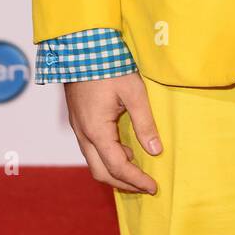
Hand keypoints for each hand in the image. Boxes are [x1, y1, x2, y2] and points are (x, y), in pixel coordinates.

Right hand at [65, 71, 161, 194]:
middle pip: (101, 172)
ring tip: (138, 169)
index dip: (136, 180)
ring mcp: (78, 128)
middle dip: (124, 183)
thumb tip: (156, 151)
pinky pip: (91, 149)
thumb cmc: (108, 66)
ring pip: (94, 162)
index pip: (117, 167)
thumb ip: (144, 123)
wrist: (81, 47)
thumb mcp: (133, 92)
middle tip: (145, 186)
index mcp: (97, 131)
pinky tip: (124, 149)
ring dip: (115, 170)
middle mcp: (84, 134)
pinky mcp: (79, 121)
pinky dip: (107, 157)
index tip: (153, 187)